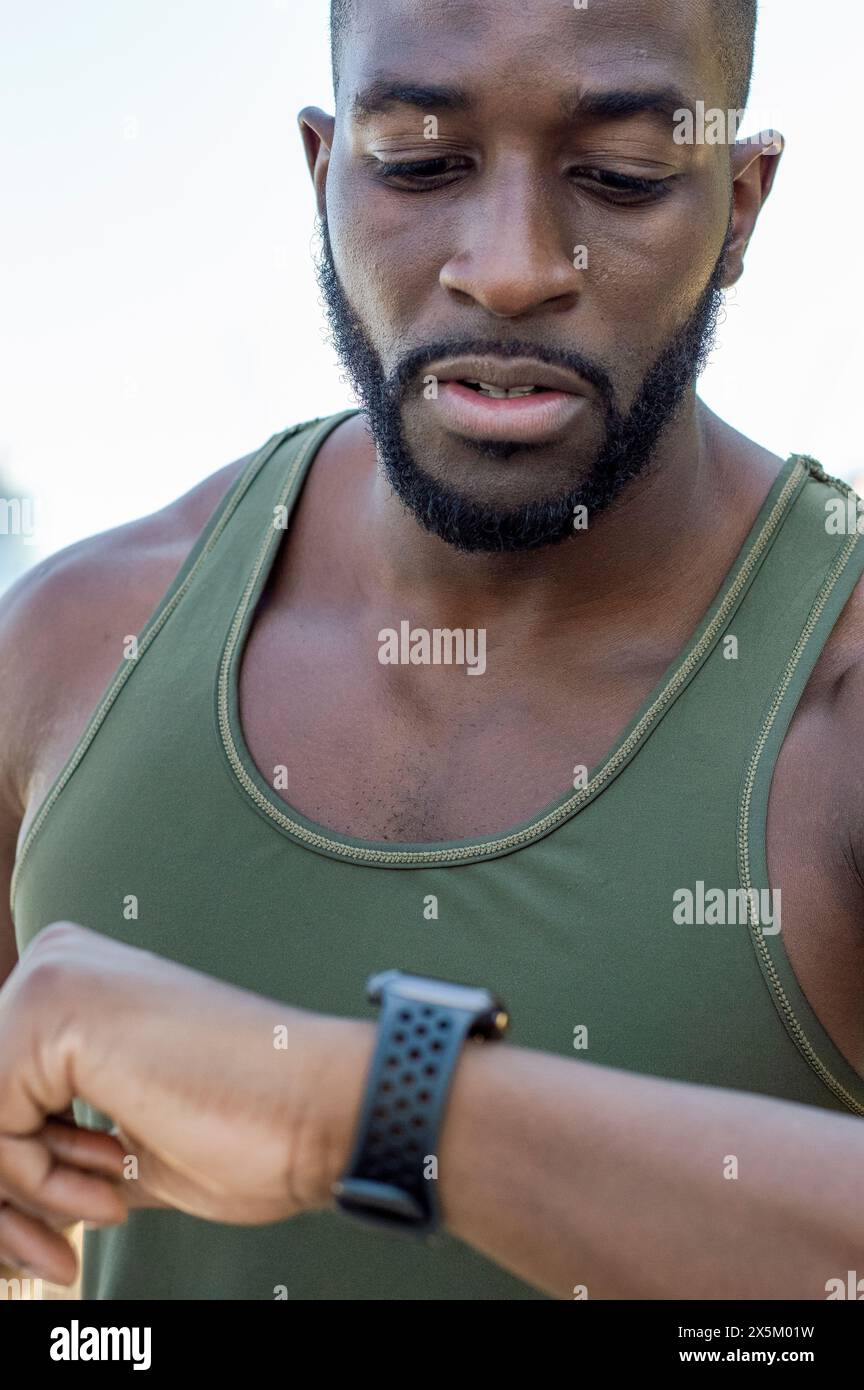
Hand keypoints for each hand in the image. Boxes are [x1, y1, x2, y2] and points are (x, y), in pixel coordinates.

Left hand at [0, 922, 372, 1282]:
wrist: (320, 1109)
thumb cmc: (245, 1129)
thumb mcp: (120, 1145)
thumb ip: (56, 1141)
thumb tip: (6, 1185)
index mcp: (74, 982)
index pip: (0, 1091)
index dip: (21, 1176)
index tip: (67, 1229)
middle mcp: (55, 961)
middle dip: (13, 1188)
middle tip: (65, 1243)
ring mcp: (51, 978)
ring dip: (28, 1192)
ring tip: (102, 1209)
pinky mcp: (51, 1009)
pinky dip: (36, 1181)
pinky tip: (110, 1189)